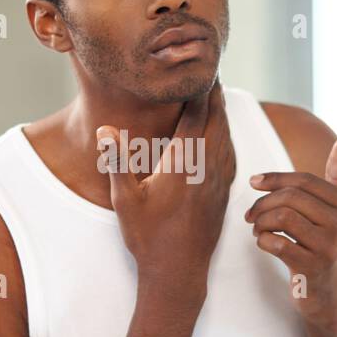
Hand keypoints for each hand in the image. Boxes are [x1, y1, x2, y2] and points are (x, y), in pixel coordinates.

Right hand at [97, 81, 235, 288]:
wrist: (178, 272)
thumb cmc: (148, 237)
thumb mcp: (125, 200)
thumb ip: (119, 161)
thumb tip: (107, 129)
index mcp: (183, 162)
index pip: (197, 113)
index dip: (199, 87)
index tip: (198, 65)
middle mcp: (206, 167)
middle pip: (217, 117)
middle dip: (213, 92)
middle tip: (209, 67)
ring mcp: (218, 179)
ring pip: (226, 134)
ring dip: (221, 111)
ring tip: (215, 91)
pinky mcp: (223, 191)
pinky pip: (230, 152)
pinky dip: (226, 133)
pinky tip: (222, 131)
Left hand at [244, 138, 336, 331]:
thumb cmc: (335, 251)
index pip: (307, 181)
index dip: (276, 178)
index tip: (254, 181)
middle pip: (292, 197)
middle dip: (263, 202)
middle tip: (251, 214)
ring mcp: (328, 248)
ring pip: (283, 217)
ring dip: (261, 221)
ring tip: (257, 229)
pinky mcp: (311, 270)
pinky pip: (277, 244)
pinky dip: (262, 240)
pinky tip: (264, 244)